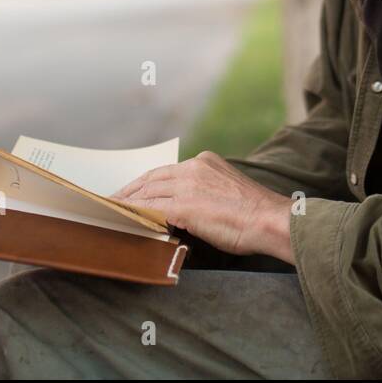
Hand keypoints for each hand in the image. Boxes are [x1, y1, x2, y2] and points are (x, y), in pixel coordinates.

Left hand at [111, 151, 294, 262]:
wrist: (270, 221)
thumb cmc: (255, 215)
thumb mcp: (227, 192)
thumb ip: (204, 194)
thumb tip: (185, 210)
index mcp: (205, 161)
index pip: (166, 171)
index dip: (145, 183)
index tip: (132, 191)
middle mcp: (194, 167)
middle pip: (152, 179)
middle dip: (130, 190)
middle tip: (112, 200)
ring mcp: (188, 185)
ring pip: (147, 192)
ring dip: (126, 202)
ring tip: (111, 210)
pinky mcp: (184, 205)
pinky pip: (149, 208)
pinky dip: (132, 212)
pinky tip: (122, 218)